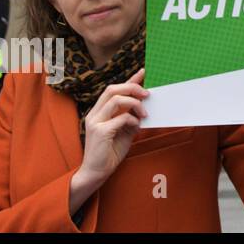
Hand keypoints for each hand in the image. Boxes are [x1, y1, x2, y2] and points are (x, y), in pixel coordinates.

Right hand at [77, 69, 148, 188]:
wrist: (96, 172)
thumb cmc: (110, 152)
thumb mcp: (124, 131)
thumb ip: (130, 117)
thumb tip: (144, 106)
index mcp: (99, 112)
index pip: (114, 90)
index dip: (129, 80)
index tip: (144, 72)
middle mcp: (95, 114)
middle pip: (112, 89)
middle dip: (132, 87)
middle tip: (148, 94)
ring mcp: (95, 122)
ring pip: (115, 100)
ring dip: (134, 104)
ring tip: (144, 113)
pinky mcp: (100, 132)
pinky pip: (120, 118)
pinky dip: (132, 120)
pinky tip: (136, 127)